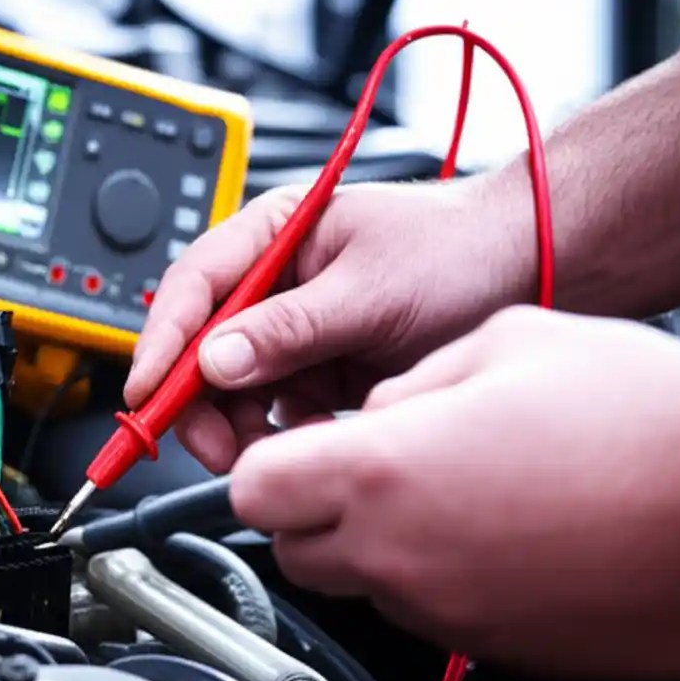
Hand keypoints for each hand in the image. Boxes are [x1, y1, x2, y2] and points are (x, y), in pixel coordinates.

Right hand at [125, 177, 538, 472]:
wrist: (533, 271)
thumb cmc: (461, 250)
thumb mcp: (371, 290)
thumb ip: (290, 328)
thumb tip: (214, 361)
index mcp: (273, 234)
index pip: (193, 286)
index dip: (162, 341)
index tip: (146, 393)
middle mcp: (273, 281)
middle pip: (201, 346)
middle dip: (199, 399)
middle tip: (215, 444)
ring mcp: (294, 328)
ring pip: (233, 387)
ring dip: (242, 423)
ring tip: (276, 446)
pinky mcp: (318, 369)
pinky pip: (275, 410)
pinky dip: (282, 432)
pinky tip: (313, 436)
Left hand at [230, 306, 679, 679]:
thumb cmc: (642, 420)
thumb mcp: (509, 341)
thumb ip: (412, 377)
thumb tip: (376, 407)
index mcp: (383, 468)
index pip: (249, 487)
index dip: (266, 462)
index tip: (293, 446)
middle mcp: (399, 552)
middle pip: (290, 547)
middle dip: (309, 506)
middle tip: (366, 465)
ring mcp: (444, 610)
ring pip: (356, 582)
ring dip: (370, 540)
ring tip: (448, 489)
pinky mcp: (490, 643)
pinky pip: (423, 610)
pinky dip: (431, 574)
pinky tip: (492, 527)